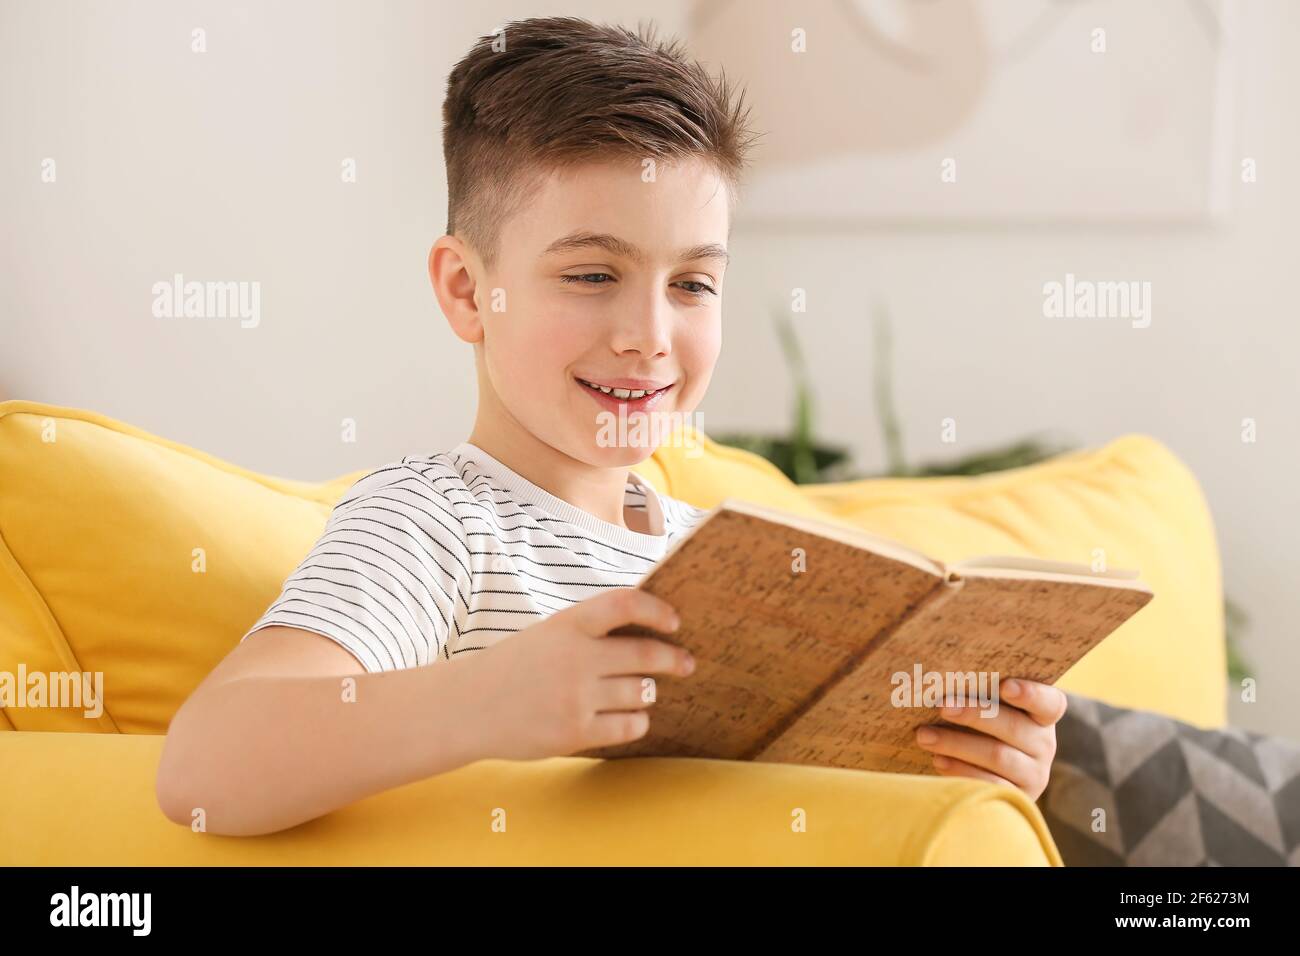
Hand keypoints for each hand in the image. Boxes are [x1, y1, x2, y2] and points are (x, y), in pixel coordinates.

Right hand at [464, 589, 694, 761]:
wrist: (467, 708)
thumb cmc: (514, 668)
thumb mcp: (549, 635)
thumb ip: (590, 633)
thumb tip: (649, 635)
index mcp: (568, 624)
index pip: (625, 604)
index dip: (656, 610)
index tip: (674, 621)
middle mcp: (575, 658)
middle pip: (645, 655)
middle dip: (673, 659)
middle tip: (686, 663)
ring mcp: (576, 697)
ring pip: (640, 692)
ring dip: (648, 692)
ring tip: (643, 692)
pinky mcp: (575, 733)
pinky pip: (629, 726)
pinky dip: (637, 721)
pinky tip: (631, 718)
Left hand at [913, 678, 1065, 799]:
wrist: (985, 771)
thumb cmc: (981, 726)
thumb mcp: (988, 709)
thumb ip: (978, 694)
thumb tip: (943, 676)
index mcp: (1042, 716)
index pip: (1049, 702)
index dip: (1031, 694)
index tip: (1005, 686)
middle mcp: (1044, 744)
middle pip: (1014, 727)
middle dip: (974, 714)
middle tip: (942, 706)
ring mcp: (1034, 774)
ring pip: (998, 756)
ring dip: (956, 744)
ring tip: (924, 735)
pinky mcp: (1017, 797)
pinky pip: (989, 783)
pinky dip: (960, 770)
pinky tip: (937, 759)